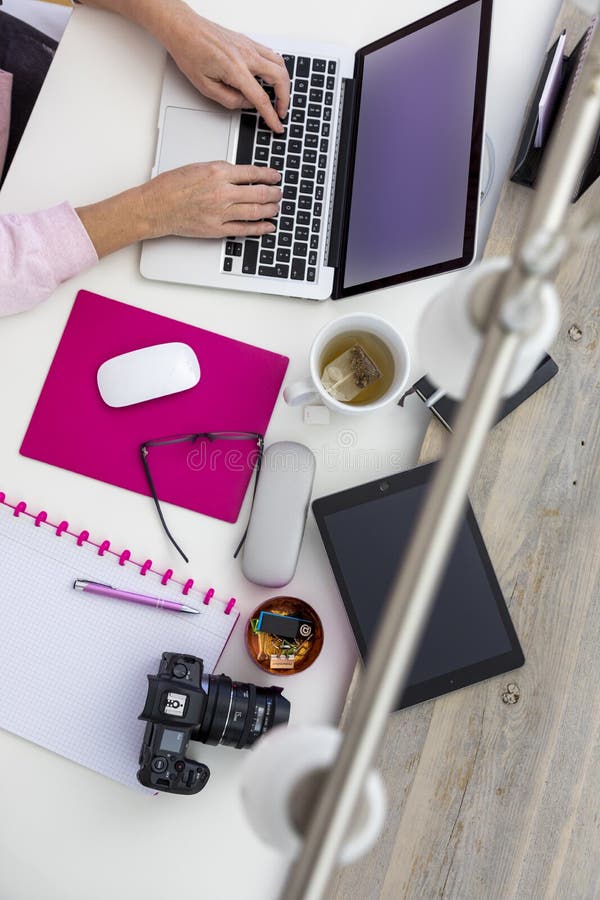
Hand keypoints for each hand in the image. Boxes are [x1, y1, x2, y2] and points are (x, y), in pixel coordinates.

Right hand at [76, 162, 281, 257]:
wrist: (156, 207)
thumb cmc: (171, 186)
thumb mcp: (198, 167)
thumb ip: (220, 171)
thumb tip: (239, 175)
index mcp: (218, 172)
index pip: (252, 172)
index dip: (268, 175)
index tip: (275, 176)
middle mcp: (222, 192)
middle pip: (259, 192)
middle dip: (273, 193)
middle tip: (279, 192)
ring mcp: (221, 212)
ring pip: (255, 211)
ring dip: (270, 209)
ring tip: (276, 207)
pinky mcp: (218, 228)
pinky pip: (245, 229)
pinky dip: (260, 228)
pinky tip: (268, 226)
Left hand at [164, 7, 289, 132]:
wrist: (183, 28)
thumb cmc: (190, 52)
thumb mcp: (205, 86)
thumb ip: (230, 100)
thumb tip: (247, 104)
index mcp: (235, 69)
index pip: (261, 98)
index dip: (271, 115)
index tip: (277, 125)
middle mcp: (246, 55)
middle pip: (279, 77)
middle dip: (285, 98)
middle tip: (281, 111)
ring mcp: (249, 46)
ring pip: (279, 63)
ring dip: (284, 82)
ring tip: (279, 96)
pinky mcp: (247, 41)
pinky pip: (271, 54)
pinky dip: (276, 68)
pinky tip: (271, 77)